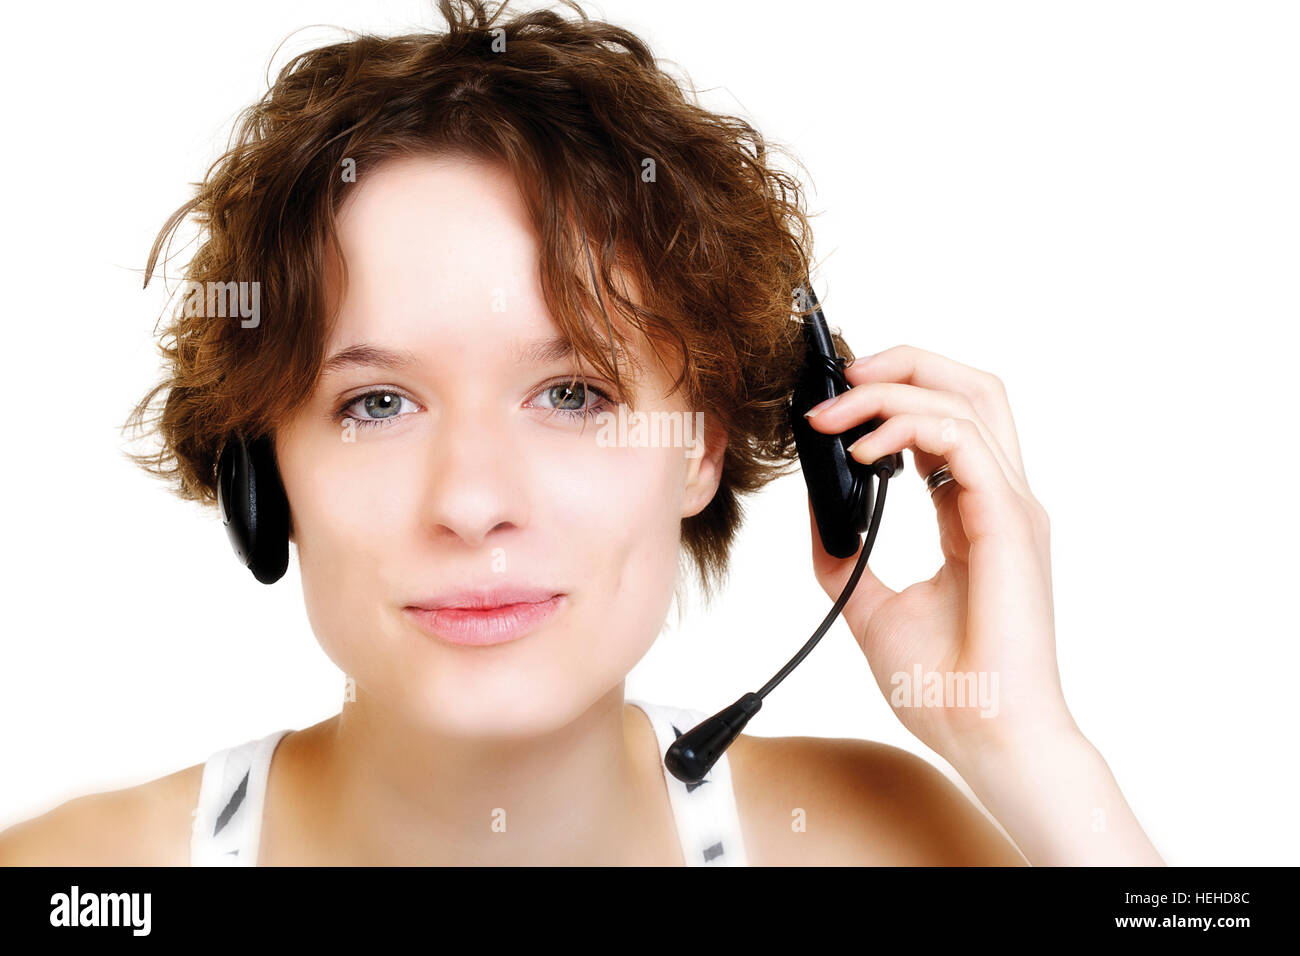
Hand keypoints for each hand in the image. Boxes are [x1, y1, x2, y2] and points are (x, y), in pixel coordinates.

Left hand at [803, 344, 1077, 764]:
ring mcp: (1011, 507)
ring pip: (967, 399)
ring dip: (893, 390)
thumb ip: (846, 557)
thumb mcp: (872, 608)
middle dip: (902, 364)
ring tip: (835, 414)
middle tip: (839, 377)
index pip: (943, 422)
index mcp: (972, 515)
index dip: (891, 394)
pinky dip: (909, 427)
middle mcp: (999, 500)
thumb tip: (817, 515)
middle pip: (969, 388)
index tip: (832, 403)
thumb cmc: (948, 689)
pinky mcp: (1009, 522)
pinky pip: (962, 442)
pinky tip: (865, 452)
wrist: (987, 740)